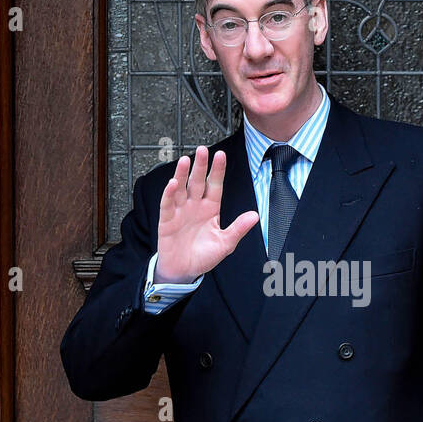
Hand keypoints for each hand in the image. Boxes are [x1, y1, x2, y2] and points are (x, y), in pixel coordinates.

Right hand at [154, 145, 258, 282]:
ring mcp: (180, 211)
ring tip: (186, 161)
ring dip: (182, 174)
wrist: (185, 271)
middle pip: (197, 182)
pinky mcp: (167, 220)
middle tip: (202, 150)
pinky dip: (169, 194)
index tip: (221, 155)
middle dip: (200, 166)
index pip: (214, 185)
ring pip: (181, 188)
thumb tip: (255, 216)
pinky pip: (168, 204)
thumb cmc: (204, 256)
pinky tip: (172, 183)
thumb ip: (238, 229)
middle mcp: (195, 206)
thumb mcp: (225, 243)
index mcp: (210, 209)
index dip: (217, 171)